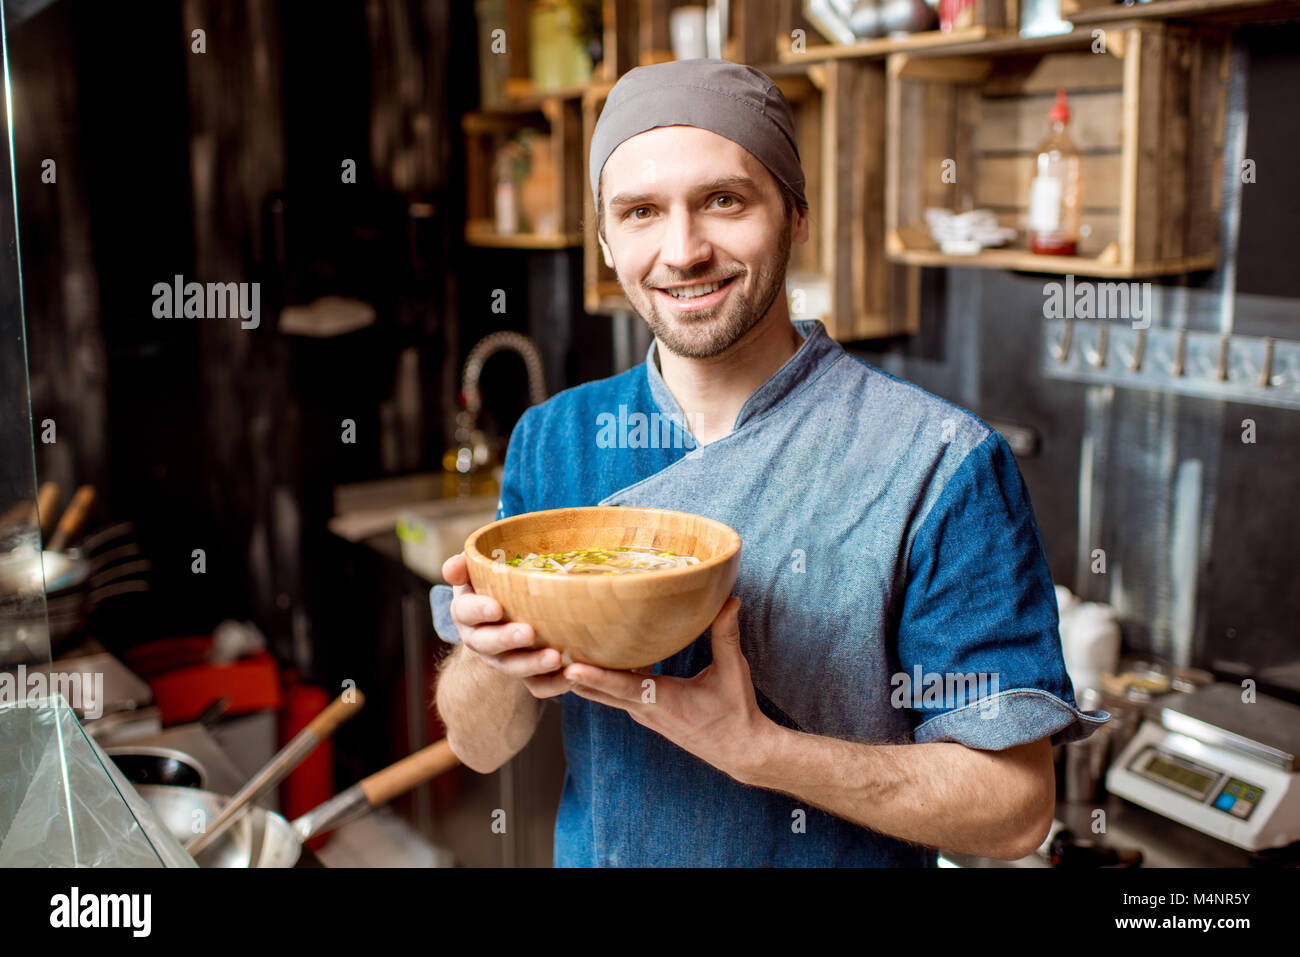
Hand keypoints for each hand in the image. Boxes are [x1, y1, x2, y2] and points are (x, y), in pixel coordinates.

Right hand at [441, 552, 569, 698]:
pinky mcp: (526, 675)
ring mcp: (502, 659)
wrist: (509, 612)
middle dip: (507, 639)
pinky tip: (571, 676)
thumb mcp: (478, 570)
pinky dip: (553, 684)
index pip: (465, 611)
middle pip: (488, 643)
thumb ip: (465, 566)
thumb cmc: (496, 582)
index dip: (478, 610)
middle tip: (528, 633)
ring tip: (555, 657)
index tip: (496, 608)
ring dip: (533, 664)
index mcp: (467, 612)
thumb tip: (451, 567)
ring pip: (513, 667)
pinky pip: (537, 686)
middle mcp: (481, 639)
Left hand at [562, 597, 774, 780]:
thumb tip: (729, 600)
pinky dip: (599, 678)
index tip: (571, 667)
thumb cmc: (735, 713)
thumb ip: (726, 635)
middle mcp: (644, 710)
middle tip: (548, 648)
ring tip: (558, 649)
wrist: (739, 751)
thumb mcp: (732, 672)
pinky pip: (614, 694)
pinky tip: (592, 657)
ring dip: (581, 676)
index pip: (622, 688)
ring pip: (602, 693)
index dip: (596, 677)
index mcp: (662, 701)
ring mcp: (642, 714)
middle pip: (599, 691)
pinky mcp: (644, 713)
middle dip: (574, 671)